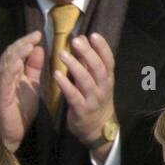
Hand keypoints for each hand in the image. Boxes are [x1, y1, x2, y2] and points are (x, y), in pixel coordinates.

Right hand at [0, 30, 44, 151]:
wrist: (13, 134)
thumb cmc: (20, 111)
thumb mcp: (32, 85)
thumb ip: (34, 68)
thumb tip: (38, 48)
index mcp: (9, 73)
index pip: (15, 52)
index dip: (26, 42)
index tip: (39, 34)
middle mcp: (2, 76)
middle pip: (10, 54)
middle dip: (22, 43)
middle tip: (36, 35)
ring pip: (6, 64)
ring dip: (17, 53)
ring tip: (29, 45)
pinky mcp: (0, 97)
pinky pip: (4, 80)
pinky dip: (10, 70)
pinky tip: (18, 62)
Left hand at [53, 33, 116, 151]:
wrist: (98, 129)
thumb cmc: (96, 101)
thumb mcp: (98, 82)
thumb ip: (90, 64)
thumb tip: (83, 41)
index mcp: (108, 79)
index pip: (108, 60)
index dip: (102, 47)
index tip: (93, 35)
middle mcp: (103, 87)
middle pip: (97, 67)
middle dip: (87, 53)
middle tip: (76, 40)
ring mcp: (93, 99)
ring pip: (85, 80)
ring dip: (74, 66)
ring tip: (62, 54)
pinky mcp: (81, 110)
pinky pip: (73, 96)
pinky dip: (65, 85)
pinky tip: (56, 75)